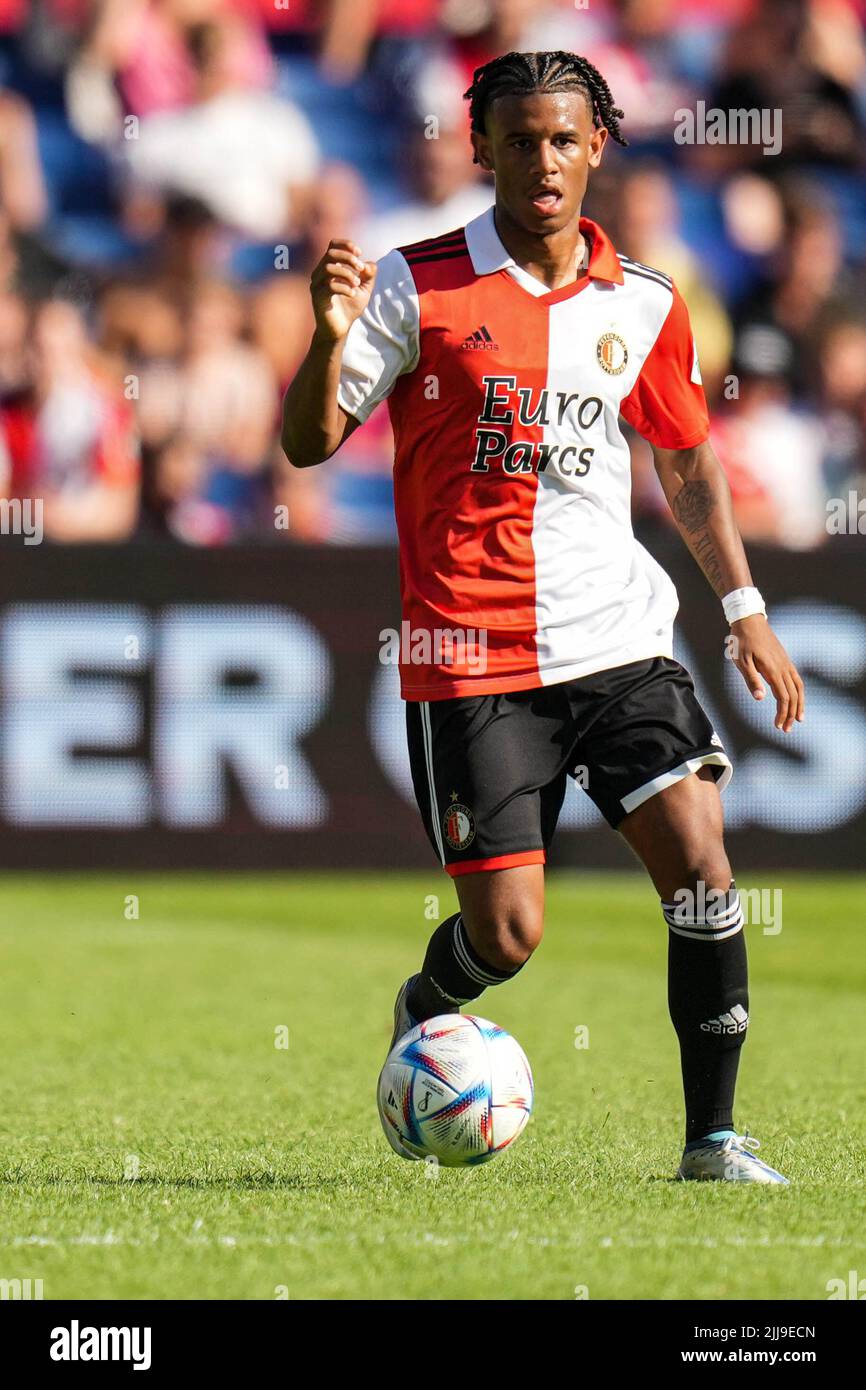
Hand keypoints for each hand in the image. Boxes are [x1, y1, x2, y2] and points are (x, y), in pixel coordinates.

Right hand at [310, 238, 375, 341]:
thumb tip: (369, 264)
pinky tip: (352, 294)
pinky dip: (344, 287)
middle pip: (330, 254)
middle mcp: (320, 273)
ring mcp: (316, 285)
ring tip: (357, 284)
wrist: (340, 329)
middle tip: (361, 269)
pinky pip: (329, 285)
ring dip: (347, 274)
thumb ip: (369, 275)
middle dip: (349, 258)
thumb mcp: (365, 289)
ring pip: (328, 268)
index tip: (359, 253)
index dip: (346, 245)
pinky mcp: (317, 298)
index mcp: (330, 267)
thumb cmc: (350, 307)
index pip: (332, 246)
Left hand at [729, 615, 804, 732]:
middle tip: (786, 730)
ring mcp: (786, 663)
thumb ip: (751, 680)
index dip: (782, 713)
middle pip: (793, 696)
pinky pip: (796, 679)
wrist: (750, 621)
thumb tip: (760, 699)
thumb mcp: (741, 661)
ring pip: (799, 688)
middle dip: (791, 714)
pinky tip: (796, 699)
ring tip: (798, 719)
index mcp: (773, 670)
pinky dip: (799, 692)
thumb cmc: (742, 641)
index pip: (783, 697)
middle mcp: (784, 667)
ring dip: (799, 705)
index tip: (777, 726)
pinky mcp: (785, 660)